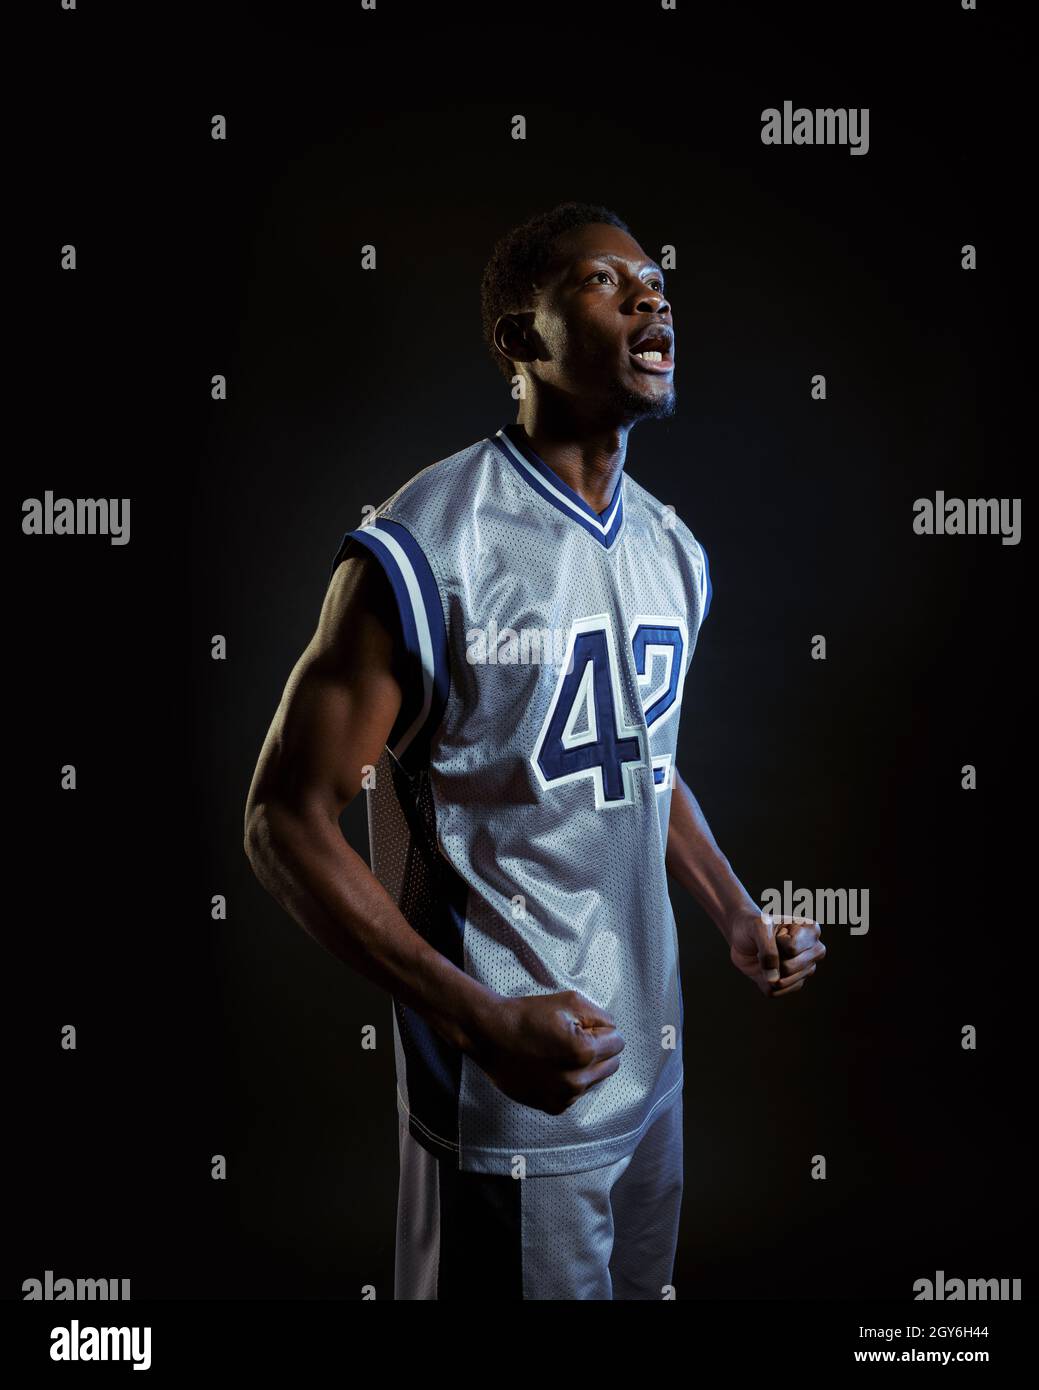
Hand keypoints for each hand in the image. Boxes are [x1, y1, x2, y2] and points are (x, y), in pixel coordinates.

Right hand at [468, 989, 624, 1114]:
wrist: (489, 1036)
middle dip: (598, 1050)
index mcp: (583, 1052)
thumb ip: (600, 1015)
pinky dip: (568, 1080)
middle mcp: (576, 1081)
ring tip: (558, 1052)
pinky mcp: (552, 1106)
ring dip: (584, 1067)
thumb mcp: (569, 1001)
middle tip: (572, 1037)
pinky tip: (549, 1067)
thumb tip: (612, 1030)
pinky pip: (575, 1093)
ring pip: (594, 1080)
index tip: (583, 1025)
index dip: (602, 1030)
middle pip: (611, 1065)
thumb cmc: (527, 1015)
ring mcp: (563, 1097)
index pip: (618, 1042)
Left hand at [726, 907, 825, 997]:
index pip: (791, 948)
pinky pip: (776, 992)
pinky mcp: (793, 984)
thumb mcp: (759, 928)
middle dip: (770, 959)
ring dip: (766, 971)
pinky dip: (763, 982)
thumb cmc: (753, 925)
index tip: (773, 931)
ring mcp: (806, 969)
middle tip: (766, 946)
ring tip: (766, 957)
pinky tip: (764, 969)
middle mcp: (815, 951)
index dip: (775, 941)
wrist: (740, 935)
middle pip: (790, 968)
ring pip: (784, 982)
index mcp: (812, 930)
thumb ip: (768, 951)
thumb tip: (775, 982)